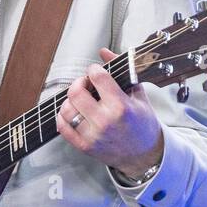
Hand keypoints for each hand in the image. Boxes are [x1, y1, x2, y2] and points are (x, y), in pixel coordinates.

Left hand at [57, 47, 163, 176]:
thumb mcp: (138, 94)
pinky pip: (62, 127)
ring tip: (80, 99)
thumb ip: (120, 70)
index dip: (93, 70)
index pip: (97, 77)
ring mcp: (93, 135)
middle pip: (76, 92)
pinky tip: (73, 112)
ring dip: (70, 100)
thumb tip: (103, 51)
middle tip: (86, 84)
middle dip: (79, 82)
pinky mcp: (84, 146)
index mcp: (121, 106)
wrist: (144, 155)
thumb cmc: (143, 123)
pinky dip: (63, 116)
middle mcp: (105, 121)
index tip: (95, 72)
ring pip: (66, 109)